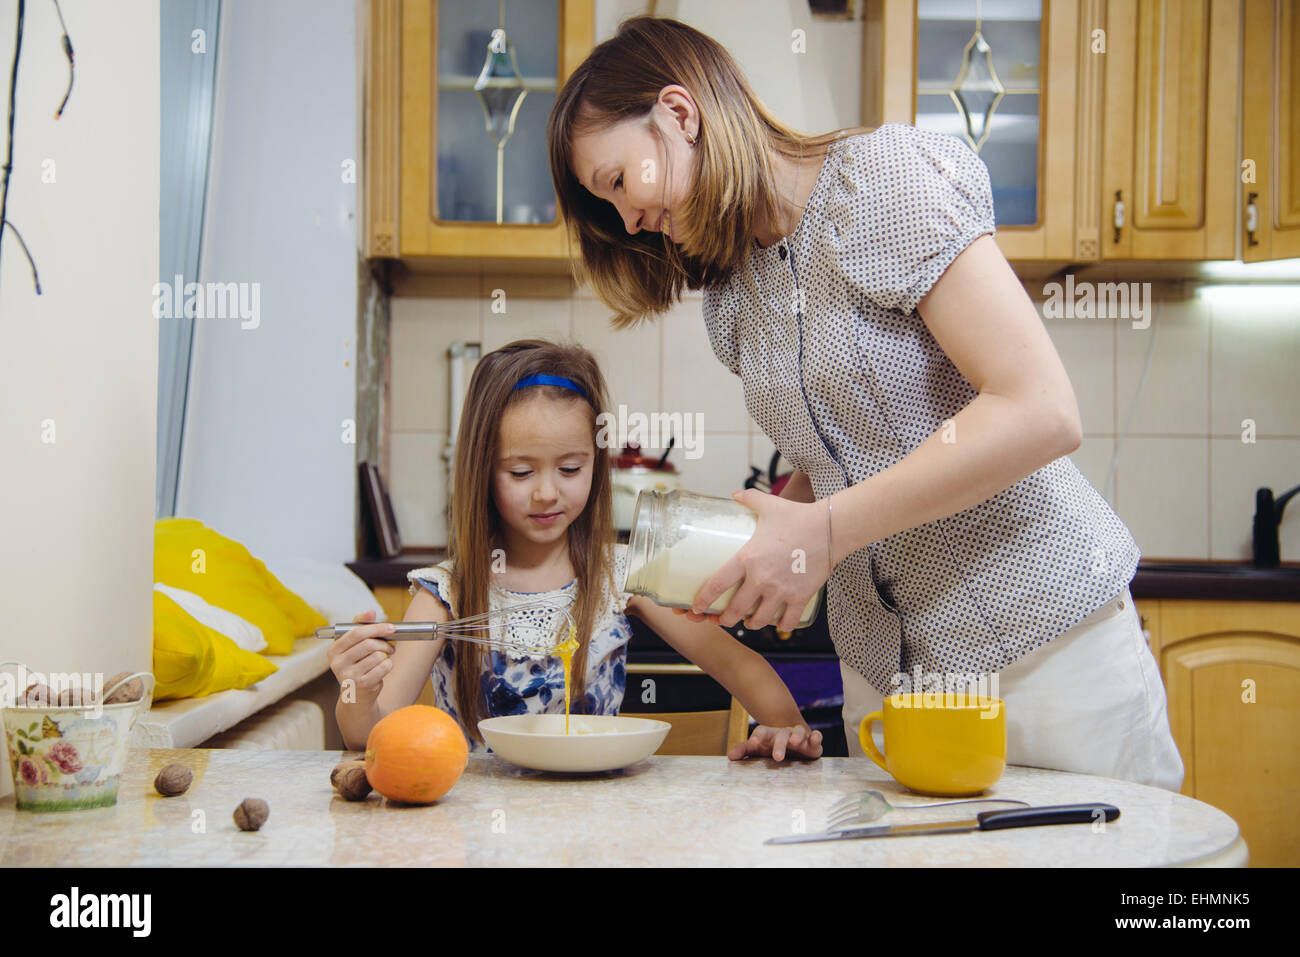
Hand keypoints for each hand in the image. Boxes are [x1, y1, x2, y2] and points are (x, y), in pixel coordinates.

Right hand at [326, 609, 396, 704]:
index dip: (377, 628)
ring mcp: (348, 675)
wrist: (355, 696)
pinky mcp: (362, 684)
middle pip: (368, 643)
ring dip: (386, 655)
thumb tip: (371, 611)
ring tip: (385, 657)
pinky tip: (382, 669)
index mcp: (333, 651)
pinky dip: (388, 665)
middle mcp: (337, 663)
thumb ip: (360, 626)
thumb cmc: (356, 665)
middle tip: (391, 646)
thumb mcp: (354, 646)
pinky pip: (383, 667)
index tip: (392, 627)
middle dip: (384, 643)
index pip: (356, 632)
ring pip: (378, 655)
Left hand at [691, 489, 830, 632]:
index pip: (717, 584)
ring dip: (751, 624)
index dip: (703, 600)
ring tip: (749, 622)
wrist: (830, 527)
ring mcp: (781, 591)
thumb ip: (749, 499)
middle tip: (722, 620)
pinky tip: (778, 623)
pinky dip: (781, 626)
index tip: (696, 607)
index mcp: (747, 558)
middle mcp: (761, 578)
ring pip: (759, 620)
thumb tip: (735, 494)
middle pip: (735, 610)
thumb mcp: (769, 505)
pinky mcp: (800, 597)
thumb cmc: (798, 516)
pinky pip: (787, 621)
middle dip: (725, 619)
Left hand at [728, 724, 822, 761]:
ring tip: (795, 743)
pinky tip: (815, 738)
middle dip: (779, 745)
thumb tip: (730, 756)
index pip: (762, 732)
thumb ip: (744, 750)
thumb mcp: (757, 749)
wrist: (793, 743)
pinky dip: (816, 736)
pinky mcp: (812, 741)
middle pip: (781, 735)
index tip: (753, 743)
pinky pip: (816, 736)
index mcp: (769, 734)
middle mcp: (784, 733)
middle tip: (777, 757)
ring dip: (796, 736)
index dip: (757, 737)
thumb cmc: (771, 746)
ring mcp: (798, 735)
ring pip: (798, 732)